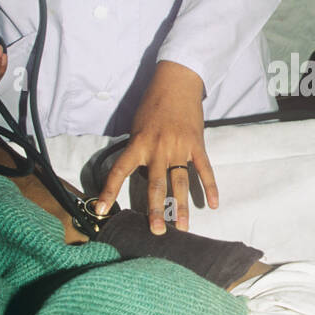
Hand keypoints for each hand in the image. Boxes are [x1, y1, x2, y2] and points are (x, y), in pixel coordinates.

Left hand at [95, 62, 218, 233]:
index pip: (119, 172)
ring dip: (181, 206)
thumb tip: (142, 174)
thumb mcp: (137, 127)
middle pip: (155, 185)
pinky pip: (204, 169)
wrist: (176, 83)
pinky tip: (213, 204)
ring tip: (182, 227)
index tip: (101, 210)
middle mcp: (157, 149)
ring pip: (179, 182)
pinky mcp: (196, 144)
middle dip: (155, 210)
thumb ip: (138, 151)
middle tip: (157, 231)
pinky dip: (210, 186)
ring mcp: (179, 148)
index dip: (109, 192)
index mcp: (138, 144)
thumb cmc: (152, 104)